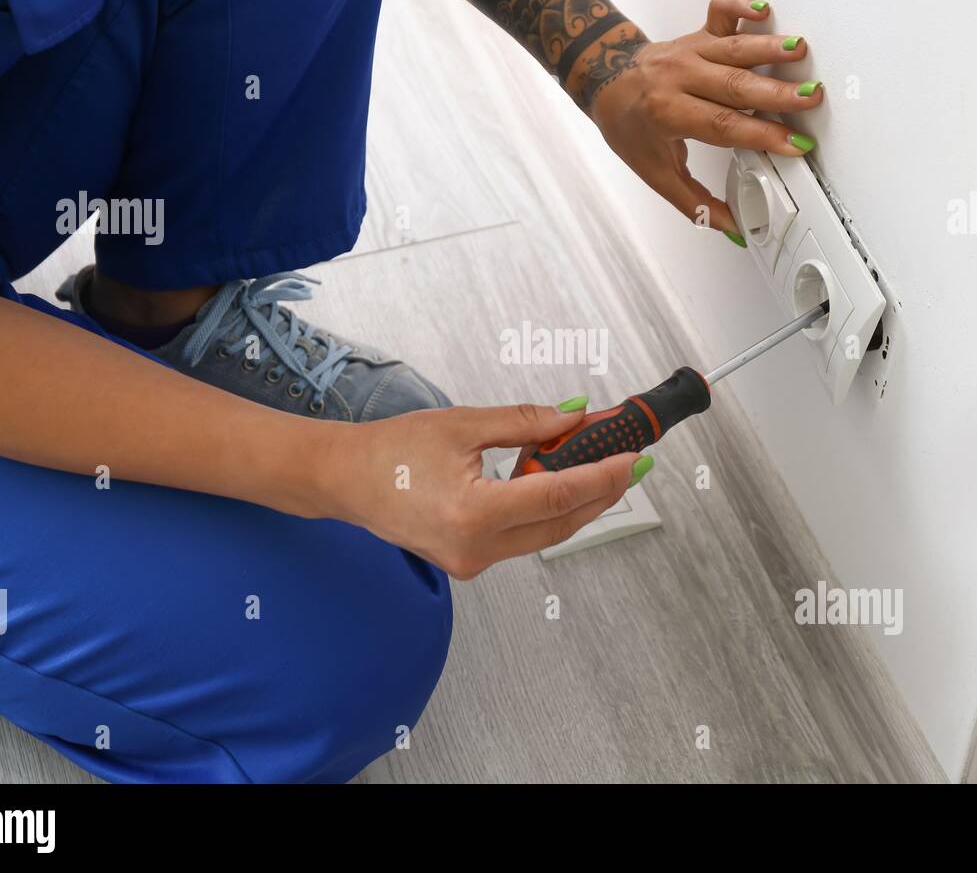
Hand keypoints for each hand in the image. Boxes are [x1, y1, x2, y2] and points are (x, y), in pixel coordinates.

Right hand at [326, 402, 643, 578]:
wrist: (344, 479)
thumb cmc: (391, 450)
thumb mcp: (463, 425)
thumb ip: (526, 423)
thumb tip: (575, 416)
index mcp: (473, 514)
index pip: (558, 496)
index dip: (602, 476)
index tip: (632, 458)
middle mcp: (476, 548)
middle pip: (560, 522)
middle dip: (602, 492)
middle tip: (631, 463)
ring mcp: (472, 561)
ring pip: (545, 532)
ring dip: (576, 500)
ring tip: (601, 465)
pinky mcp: (469, 561)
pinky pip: (522, 535)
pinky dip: (545, 508)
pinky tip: (558, 480)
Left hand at [586, 0, 823, 242]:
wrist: (603, 79)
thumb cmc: (629, 126)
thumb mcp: (655, 172)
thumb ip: (695, 203)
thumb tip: (734, 229)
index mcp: (667, 113)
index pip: (722, 125)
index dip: (760, 135)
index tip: (792, 145)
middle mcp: (679, 76)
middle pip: (734, 84)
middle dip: (776, 91)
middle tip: (811, 98)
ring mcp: (689, 50)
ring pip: (733, 47)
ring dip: (770, 48)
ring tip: (801, 52)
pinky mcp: (697, 32)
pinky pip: (720, 12)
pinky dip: (741, 5)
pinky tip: (763, 10)